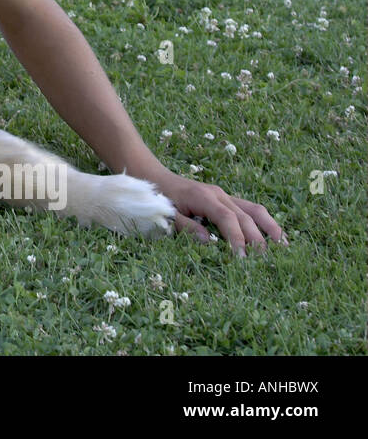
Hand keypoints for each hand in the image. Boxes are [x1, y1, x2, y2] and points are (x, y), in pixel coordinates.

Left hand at [148, 169, 286, 256]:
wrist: (154, 176)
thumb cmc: (160, 197)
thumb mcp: (167, 214)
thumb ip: (186, 227)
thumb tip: (208, 242)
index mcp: (203, 197)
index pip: (227, 218)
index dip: (236, 237)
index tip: (242, 257)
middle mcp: (219, 194)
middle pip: (244, 216)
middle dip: (256, 238)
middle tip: (265, 261)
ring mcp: (224, 195)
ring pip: (253, 209)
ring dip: (269, 227)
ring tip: (284, 247)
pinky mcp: (225, 199)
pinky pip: (249, 209)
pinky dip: (263, 222)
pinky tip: (273, 235)